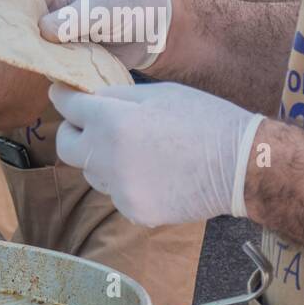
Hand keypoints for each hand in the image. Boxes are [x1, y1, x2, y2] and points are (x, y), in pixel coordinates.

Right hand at [22, 0, 172, 70]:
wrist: (155, 28)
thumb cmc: (131, 4)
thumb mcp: (102, 7)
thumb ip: (72, 19)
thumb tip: (43, 33)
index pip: (17, 1)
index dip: (13, 19)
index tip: (18, 40)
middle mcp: (45, 7)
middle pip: (19, 28)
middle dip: (27, 44)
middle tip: (40, 57)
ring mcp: (51, 31)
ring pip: (32, 49)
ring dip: (44, 60)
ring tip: (63, 64)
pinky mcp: (60, 52)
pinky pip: (48, 64)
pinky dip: (56, 70)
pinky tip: (69, 72)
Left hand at [49, 82, 263, 226]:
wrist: (242, 165)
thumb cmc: (205, 120)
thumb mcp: (160, 93)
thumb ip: (117, 96)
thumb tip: (88, 97)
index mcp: (112, 122)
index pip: (68, 108)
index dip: (63, 98)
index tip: (61, 94)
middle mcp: (107, 158)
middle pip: (66, 146)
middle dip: (72, 132)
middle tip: (88, 124)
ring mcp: (119, 189)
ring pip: (93, 173)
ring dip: (103, 160)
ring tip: (139, 151)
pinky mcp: (133, 210)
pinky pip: (116, 193)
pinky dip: (127, 183)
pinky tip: (155, 174)